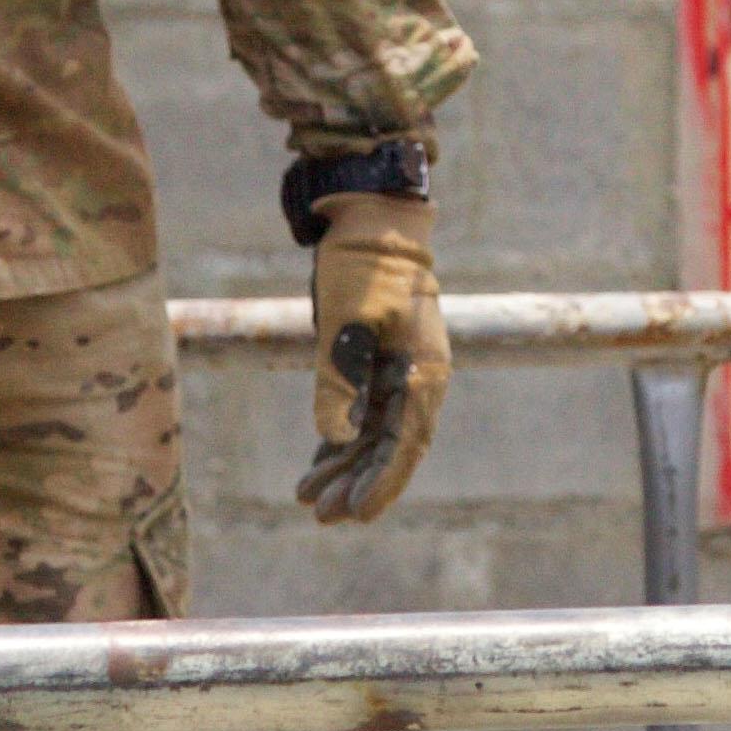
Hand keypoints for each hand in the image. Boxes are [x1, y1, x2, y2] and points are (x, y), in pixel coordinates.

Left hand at [295, 190, 446, 523]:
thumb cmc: (364, 262)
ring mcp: (397, 370)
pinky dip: (339, 441)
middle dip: (358, 483)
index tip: (358, 513)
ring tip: (307, 498)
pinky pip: (361, 413)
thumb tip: (334, 438)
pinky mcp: (375, 361)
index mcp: (423, 370)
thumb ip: (338, 379)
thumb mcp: (345, 320)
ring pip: (373, 434)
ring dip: (344, 467)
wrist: (371, 214)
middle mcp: (416, 377)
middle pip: (390, 446)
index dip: (383, 482)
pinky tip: (317, 466)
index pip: (406, 442)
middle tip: (322, 515)